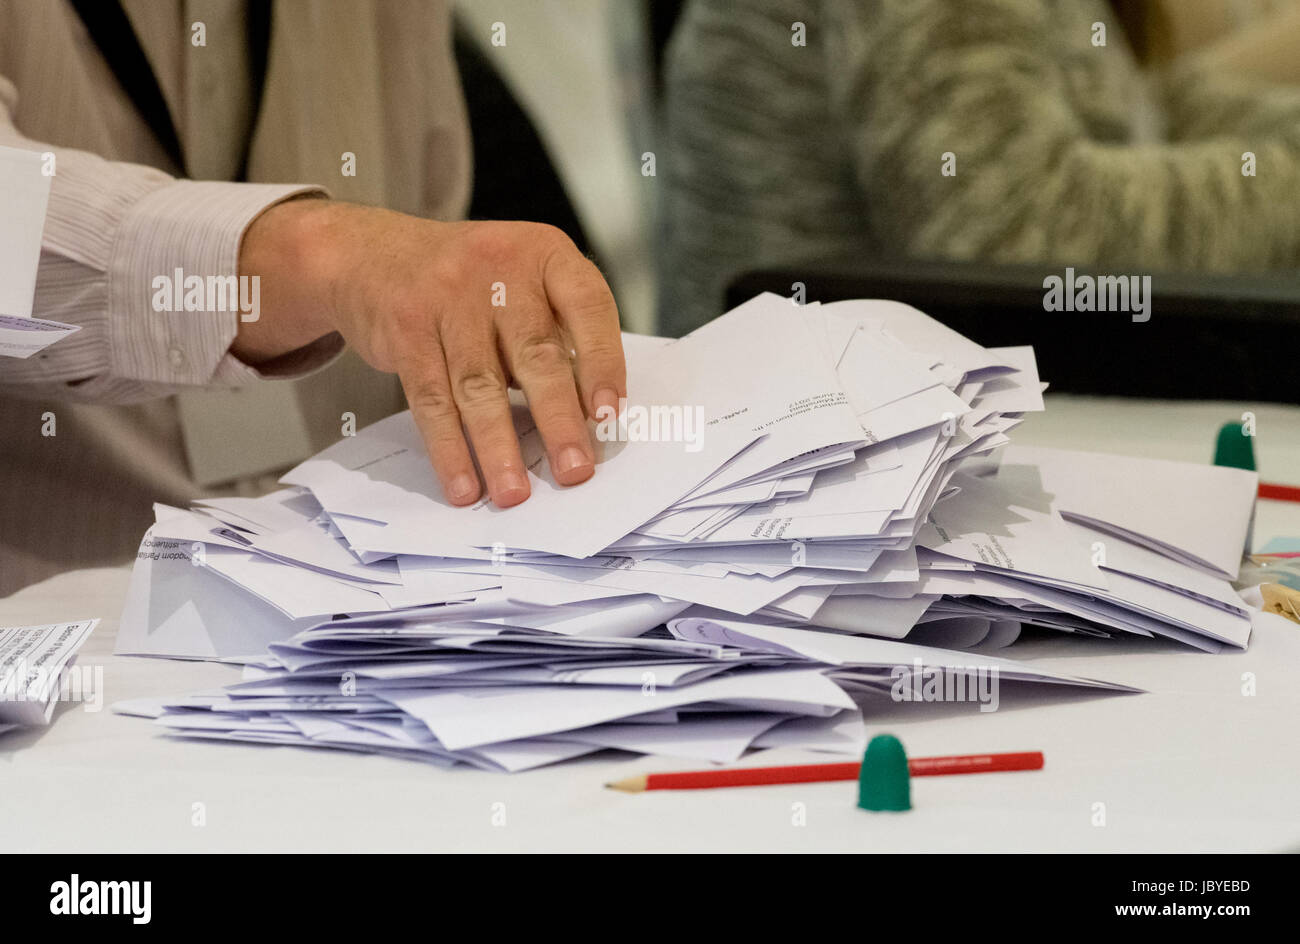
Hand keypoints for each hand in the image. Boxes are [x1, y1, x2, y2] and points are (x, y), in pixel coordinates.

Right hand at [235, 199, 624, 507]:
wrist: (374, 254)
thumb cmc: (474, 285)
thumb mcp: (525, 284)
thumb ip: (559, 335)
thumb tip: (589, 419)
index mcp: (546, 254)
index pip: (587, 305)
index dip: (603, 360)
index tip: (609, 413)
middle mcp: (499, 268)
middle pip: (535, 353)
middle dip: (557, 419)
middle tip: (574, 470)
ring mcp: (448, 297)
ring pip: (480, 384)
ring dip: (499, 447)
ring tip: (514, 493)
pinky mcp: (406, 329)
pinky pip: (431, 398)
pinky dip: (449, 447)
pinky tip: (464, 483)